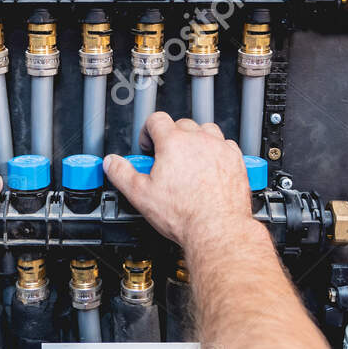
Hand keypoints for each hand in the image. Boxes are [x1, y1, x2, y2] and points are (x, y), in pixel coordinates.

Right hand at [103, 112, 254, 248]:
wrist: (216, 229)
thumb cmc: (184, 214)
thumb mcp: (140, 195)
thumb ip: (122, 174)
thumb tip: (112, 163)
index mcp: (173, 143)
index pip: (156, 120)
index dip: (148, 131)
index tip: (148, 147)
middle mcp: (198, 140)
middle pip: (181, 124)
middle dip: (171, 137)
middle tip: (166, 159)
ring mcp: (220, 148)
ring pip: (206, 130)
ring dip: (196, 140)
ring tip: (189, 159)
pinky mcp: (236, 160)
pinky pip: (226, 144)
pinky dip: (217, 151)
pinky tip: (210, 166)